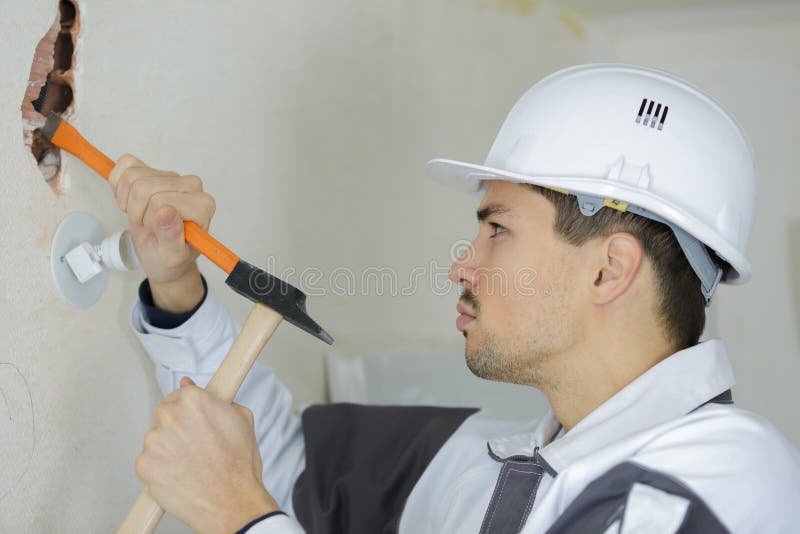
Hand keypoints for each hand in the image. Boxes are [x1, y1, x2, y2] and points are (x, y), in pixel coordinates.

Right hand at [109, 155, 215, 311]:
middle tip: (148, 226)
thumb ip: (171, 236)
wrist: (161, 255)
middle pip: (143, 187)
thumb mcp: (171, 256)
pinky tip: (131, 201)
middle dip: (138, 212)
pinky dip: (119, 186)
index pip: (160, 201)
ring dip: (128, 202)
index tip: (157, 232)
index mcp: (202, 205)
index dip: (150, 220)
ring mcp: (172, 175)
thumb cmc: (169, 256)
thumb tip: (166, 212)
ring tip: (142, 217)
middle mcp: (191, 186)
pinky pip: (125, 164)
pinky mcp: (153, 169)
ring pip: (132, 176)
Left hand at [135, 377, 278, 533]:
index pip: (181, 394)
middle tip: (196, 447)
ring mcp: (154, 441)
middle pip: (165, 414)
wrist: (231, 502)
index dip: (190, 411)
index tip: (194, 421)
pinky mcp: (143, 465)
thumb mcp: (242, 421)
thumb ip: (219, 399)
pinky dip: (160, 469)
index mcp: (194, 400)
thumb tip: (193, 386)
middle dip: (178, 428)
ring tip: (191, 464)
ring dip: (169, 449)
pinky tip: (180, 475)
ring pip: (156, 439)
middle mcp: (170, 415)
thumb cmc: (239, 466)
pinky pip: (148, 462)